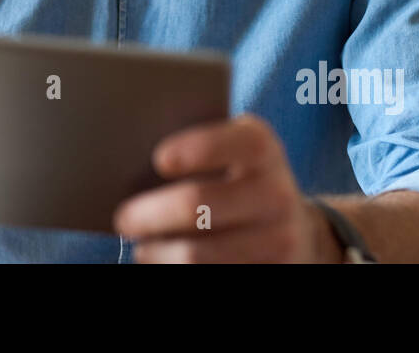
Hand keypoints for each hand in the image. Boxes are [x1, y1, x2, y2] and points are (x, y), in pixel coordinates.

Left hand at [112, 113, 339, 262]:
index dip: (194, 149)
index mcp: (262, 147)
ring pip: (196, 254)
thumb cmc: (241, 179)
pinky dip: (176, 270)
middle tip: (123, 220)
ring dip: (158, 254)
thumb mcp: (233, 152)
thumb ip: (198, 149)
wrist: (295, 228)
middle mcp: (275, 193)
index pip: (228, 143)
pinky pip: (211, 275)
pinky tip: (165, 263)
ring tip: (141, 250)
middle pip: (197, 204)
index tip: (160, 160)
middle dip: (148, 214)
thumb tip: (133, 168)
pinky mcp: (271, 272)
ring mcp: (278, 239)